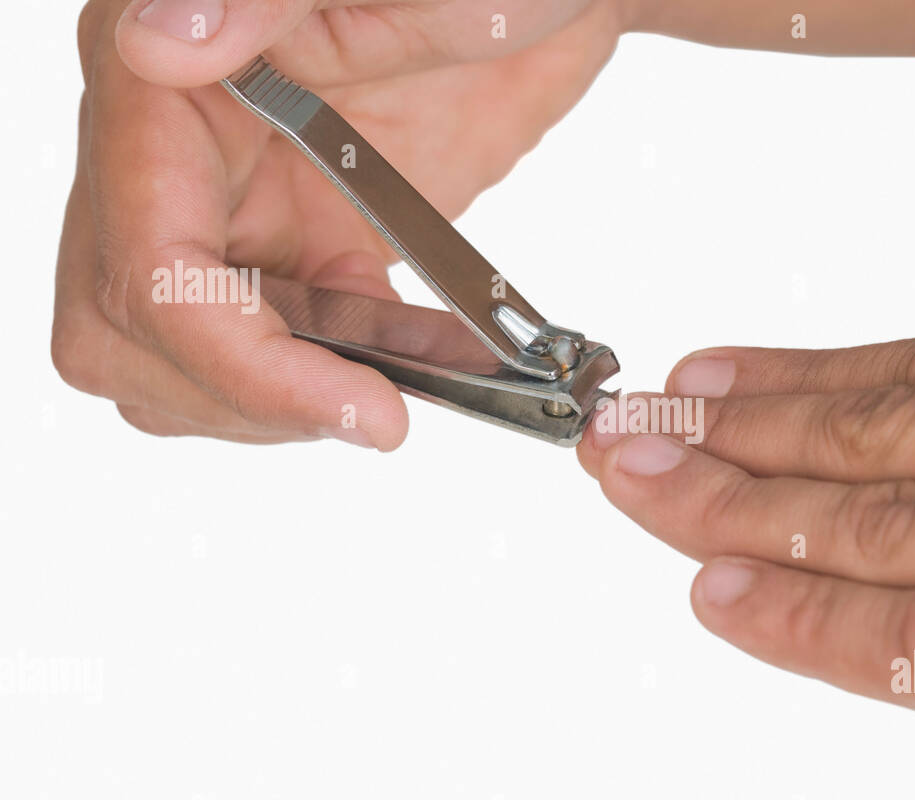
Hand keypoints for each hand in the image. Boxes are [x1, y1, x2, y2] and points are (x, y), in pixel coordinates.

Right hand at [54, 0, 625, 446]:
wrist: (558, 8)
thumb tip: (156, 42)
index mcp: (164, 74)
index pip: (146, 257)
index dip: (241, 358)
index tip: (363, 408)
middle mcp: (168, 147)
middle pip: (126, 329)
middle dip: (244, 396)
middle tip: (372, 412)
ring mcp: (225, 204)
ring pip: (175, 358)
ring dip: (279, 399)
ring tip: (394, 378)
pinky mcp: (288, 243)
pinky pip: (268, 347)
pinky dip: (328, 379)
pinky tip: (408, 357)